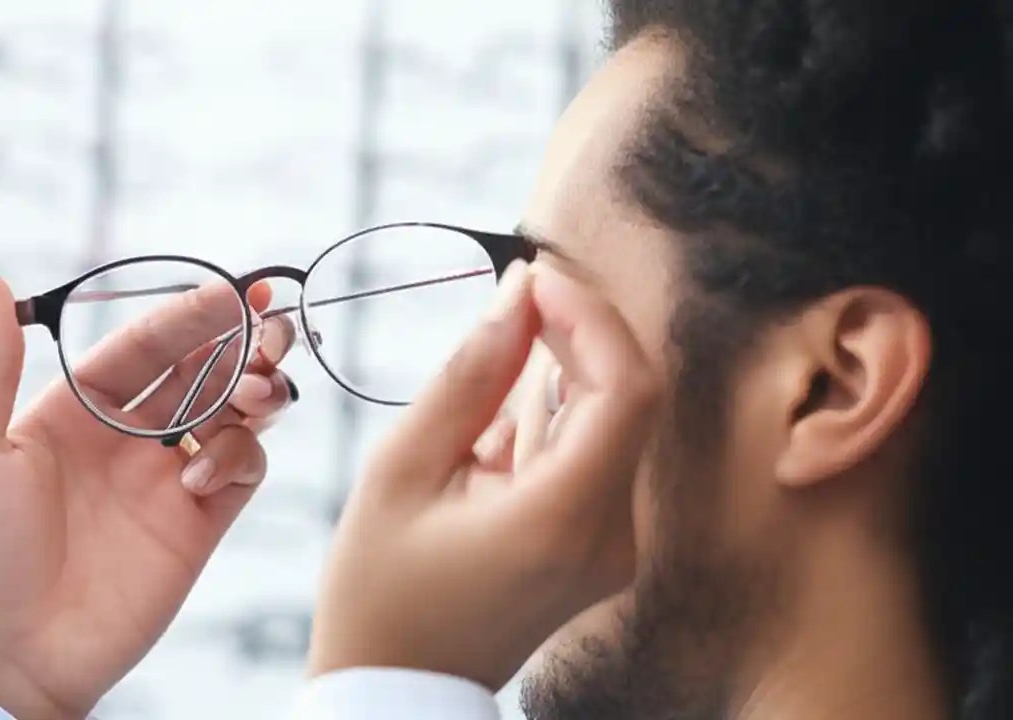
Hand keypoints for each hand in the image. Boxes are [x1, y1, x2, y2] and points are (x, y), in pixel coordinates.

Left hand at [0, 270, 296, 718]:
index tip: (231, 292)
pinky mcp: (199, 524)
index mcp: (76, 410)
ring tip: (259, 389)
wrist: (12, 655)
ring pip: (233, 413)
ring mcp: (167, 480)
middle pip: (201, 370)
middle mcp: (128, 438)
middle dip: (239, 341)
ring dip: (255, 389)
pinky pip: (241, 469)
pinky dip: (236, 458)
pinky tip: (198, 479)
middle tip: (271, 321)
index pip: (145, 345)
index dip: (188, 314)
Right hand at [307, 261, 661, 690]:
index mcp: (564, 519)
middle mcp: (610, 537)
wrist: (396, 685)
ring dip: (571, 367)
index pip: (626, 386)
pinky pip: (595, 455)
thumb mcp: (403, 468)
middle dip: (583, 330)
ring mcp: (612, 548)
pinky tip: (505, 405)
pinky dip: (559, 413)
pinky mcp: (598, 547)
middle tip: (521, 291)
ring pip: (617, 422)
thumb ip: (469, 375)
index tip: (536, 276)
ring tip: (509, 334)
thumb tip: (516, 296)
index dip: (590, 315)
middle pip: (632, 397)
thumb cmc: (381, 586)